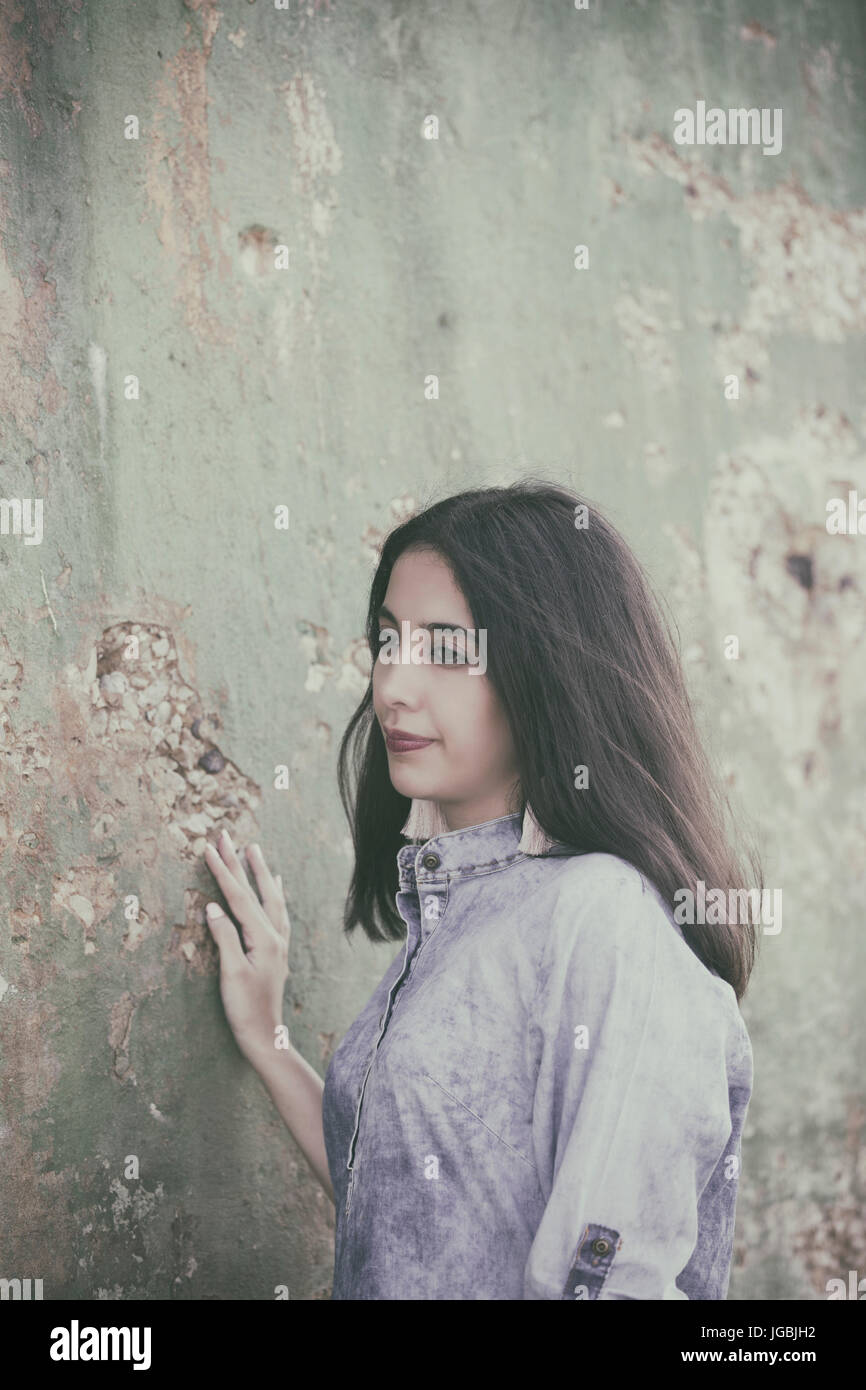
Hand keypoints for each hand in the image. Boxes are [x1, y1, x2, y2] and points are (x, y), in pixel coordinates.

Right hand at [203, 828, 290, 1069]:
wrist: (265, 1035)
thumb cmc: (244, 1009)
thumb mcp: (230, 974)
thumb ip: (224, 937)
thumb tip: (213, 906)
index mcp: (263, 937)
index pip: (238, 896)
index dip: (223, 871)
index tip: (209, 847)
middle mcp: (275, 934)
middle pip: (255, 890)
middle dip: (240, 862)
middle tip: (227, 835)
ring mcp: (278, 941)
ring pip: (270, 896)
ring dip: (260, 872)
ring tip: (253, 849)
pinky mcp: (277, 949)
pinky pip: (277, 910)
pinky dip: (274, 892)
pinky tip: (275, 883)